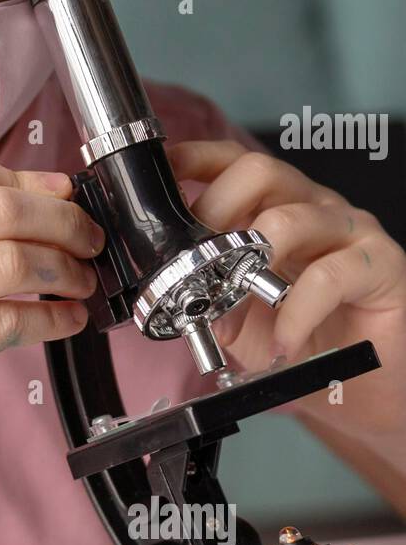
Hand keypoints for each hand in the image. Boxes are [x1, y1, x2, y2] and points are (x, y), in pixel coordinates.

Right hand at [0, 148, 103, 484]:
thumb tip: (7, 224)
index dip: (28, 177)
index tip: (62, 192)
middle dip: (63, 219)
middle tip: (88, 239)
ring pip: (9, 260)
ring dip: (64, 270)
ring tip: (82, 283)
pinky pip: (3, 324)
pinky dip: (50, 320)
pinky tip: (64, 323)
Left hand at [169, 140, 405, 441]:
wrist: (368, 385)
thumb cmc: (307, 341)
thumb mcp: (243, 320)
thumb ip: (212, 297)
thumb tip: (178, 288)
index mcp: (276, 208)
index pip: (235, 163)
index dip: (197, 159)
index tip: (164, 170)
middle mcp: (312, 207)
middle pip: (260, 171)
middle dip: (215, 209)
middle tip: (197, 259)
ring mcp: (349, 231)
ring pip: (290, 218)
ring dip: (250, 265)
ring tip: (234, 309)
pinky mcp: (380, 264)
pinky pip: (330, 274)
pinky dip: (297, 310)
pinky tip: (284, 340)